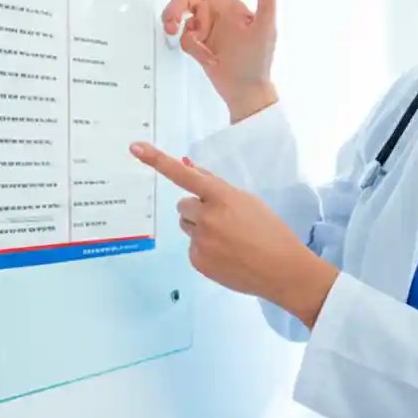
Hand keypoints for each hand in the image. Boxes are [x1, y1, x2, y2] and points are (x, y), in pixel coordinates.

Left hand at [130, 141, 337, 327]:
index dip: (158, 160)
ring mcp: (200, 241)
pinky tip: (225, 255)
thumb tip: (190, 167)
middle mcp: (207, 217)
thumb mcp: (247, 201)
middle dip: (197, 209)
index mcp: (222, 197)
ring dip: (200, 227)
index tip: (135, 147)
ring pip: (186, 225)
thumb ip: (216, 185)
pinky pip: (191, 247)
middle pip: (183, 205)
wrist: (282, 270)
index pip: (185, 174)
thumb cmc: (269, 231)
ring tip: (228, 239)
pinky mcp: (197, 261)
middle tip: (223, 221)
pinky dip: (204, 249)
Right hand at [161, 0, 279, 121]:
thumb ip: (267, 5)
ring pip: (179, 13)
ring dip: (178, 24)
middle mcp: (214, 10)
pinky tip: (207, 56)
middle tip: (174, 25)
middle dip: (175, 7)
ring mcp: (205, 25)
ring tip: (191, 43)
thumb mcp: (265, 31)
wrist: (245, 89)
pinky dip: (191, 48)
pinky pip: (183, 37)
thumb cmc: (258, 60)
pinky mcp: (197, 41)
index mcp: (228, 2)